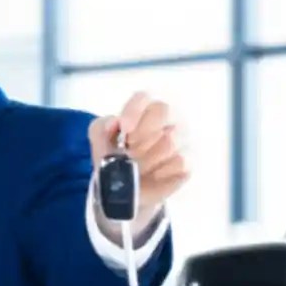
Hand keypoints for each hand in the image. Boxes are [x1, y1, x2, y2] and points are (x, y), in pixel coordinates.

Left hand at [89, 91, 189, 222]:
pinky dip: (163, 171)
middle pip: (165, 110)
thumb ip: (101, 127)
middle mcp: (166, 119)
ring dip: (149, 156)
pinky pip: (181, 161)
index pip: (144, 97)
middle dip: (144, 132)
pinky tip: (153, 175)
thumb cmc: (112, 157)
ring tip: (137, 167)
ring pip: (172, 139)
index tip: (124, 129)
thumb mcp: (98, 141)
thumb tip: (114, 123)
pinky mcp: (187, 163)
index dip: (134, 111)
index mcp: (143, 109)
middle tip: (131, 149)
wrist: (122, 188)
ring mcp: (180, 140)